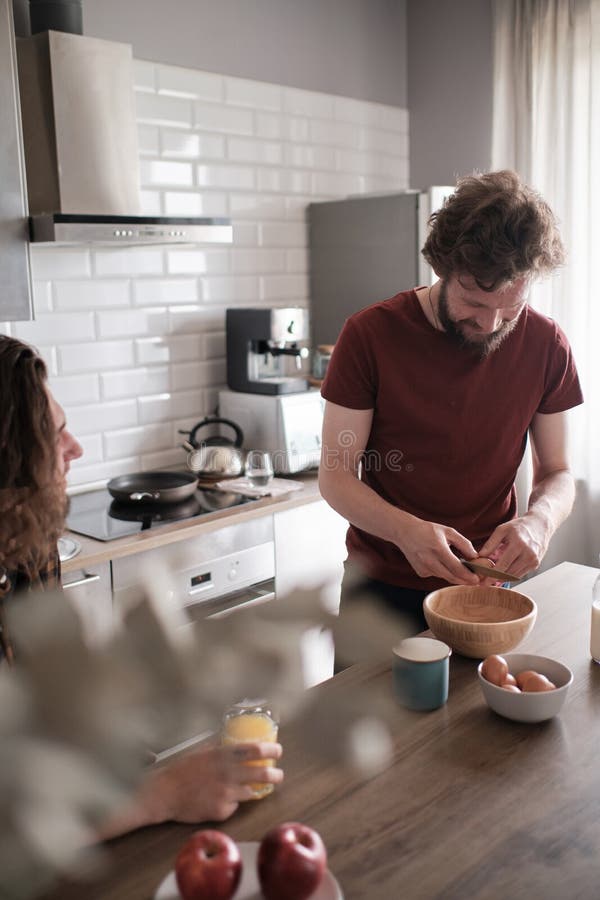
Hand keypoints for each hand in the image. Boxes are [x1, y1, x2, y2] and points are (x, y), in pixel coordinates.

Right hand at [138, 741, 283, 826]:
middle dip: (275, 774)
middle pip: (261, 774)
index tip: (278, 750)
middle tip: (279, 774)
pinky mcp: (221, 811)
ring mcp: (225, 793)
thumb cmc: (182, 770)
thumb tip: (234, 741)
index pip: (255, 750)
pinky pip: (233, 805)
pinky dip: (230, 802)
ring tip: (253, 787)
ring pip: (250, 792)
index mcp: (223, 755)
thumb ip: (220, 748)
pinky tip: (219, 799)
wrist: (165, 793)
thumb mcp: (203, 752)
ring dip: (253, 789)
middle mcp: (227, 774)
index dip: (270, 750)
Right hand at [394, 515, 479, 585]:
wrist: (405, 532)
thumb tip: (475, 556)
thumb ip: (464, 544)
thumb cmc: (428, 530)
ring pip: (444, 577)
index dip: (468, 576)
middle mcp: (430, 560)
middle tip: (475, 581)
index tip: (477, 579)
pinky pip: (436, 575)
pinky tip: (440, 562)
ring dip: (454, 575)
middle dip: (465, 581)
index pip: (456, 568)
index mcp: (438, 549)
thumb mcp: (448, 531)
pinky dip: (442, 572)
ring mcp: (424, 568)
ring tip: (461, 569)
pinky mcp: (421, 572)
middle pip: (452, 577)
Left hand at [478, 514, 548, 578]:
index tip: (483, 581)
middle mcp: (528, 554)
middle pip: (509, 572)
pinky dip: (510, 575)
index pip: (504, 564)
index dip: (492, 574)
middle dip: (495, 579)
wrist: (539, 525)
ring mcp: (533, 560)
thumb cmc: (519, 527)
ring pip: (514, 576)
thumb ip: (491, 543)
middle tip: (484, 582)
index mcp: (518, 544)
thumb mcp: (502, 530)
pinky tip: (502, 574)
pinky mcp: (535, 564)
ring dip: (502, 579)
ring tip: (491, 578)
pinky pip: (520, 574)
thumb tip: (481, 556)